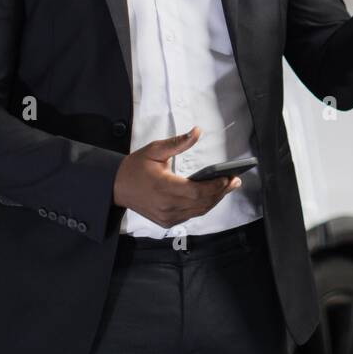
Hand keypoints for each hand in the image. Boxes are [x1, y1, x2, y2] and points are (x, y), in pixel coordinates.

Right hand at [112, 126, 241, 228]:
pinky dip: (202, 206)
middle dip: (221, 192)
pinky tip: (211, 195)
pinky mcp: (166, 222)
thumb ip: (178, 142)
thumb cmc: (136, 167)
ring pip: (198, 211)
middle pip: (201, 203)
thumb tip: (197, 131)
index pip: (196, 191)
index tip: (229, 177)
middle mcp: (165, 206)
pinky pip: (190, 216)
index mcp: (163, 187)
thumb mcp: (155, 150)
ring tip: (227, 187)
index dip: (215, 186)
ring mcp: (166, 216)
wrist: (117, 186)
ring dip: (214, 200)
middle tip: (235, 181)